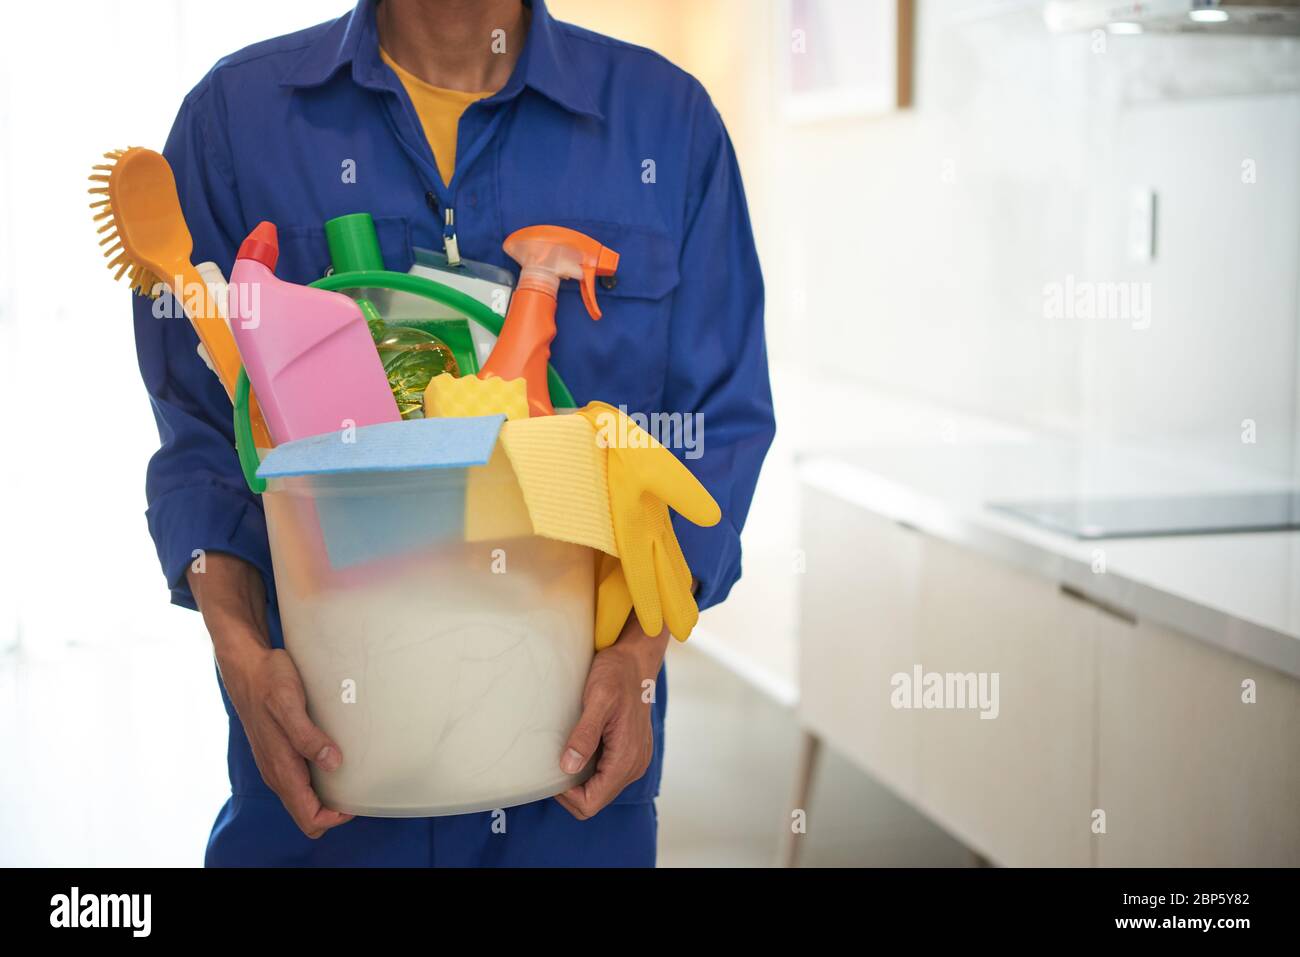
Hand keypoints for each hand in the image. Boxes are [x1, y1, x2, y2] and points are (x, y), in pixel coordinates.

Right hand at [189, 553, 352, 838]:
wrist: (246, 665)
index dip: (335, 817)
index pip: (309, 817)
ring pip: (305, 798)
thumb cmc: (269, 681)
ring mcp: (277, 763)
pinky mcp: (279, 750)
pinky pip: (302, 779)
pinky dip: (320, 778)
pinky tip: (335, 756)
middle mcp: (277, 772)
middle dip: (334, 810)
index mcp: (281, 768)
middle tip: (359, 787)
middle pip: (308, 813)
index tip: (356, 800)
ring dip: (328, 794)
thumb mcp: (289, 704)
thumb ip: (307, 736)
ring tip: (353, 773)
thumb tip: (333, 763)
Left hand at [555, 616, 668, 819]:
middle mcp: (634, 766)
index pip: (591, 803)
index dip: (567, 796)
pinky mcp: (632, 752)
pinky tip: (580, 747)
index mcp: (626, 758)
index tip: (553, 771)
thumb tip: (568, 767)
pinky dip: (590, 769)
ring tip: (567, 751)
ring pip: (600, 789)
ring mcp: (635, 760)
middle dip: (571, 789)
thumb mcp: (598, 700)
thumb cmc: (616, 674)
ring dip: (580, 779)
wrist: (636, 659)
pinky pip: (607, 775)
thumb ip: (585, 735)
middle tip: (554, 761)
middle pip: (595, 800)